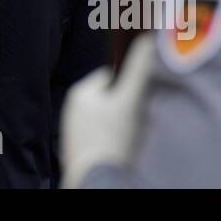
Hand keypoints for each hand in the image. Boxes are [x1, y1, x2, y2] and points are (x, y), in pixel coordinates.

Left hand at [60, 32, 155, 187]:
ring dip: (122, 124)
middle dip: (127, 106)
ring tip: (132, 135)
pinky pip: (103, 137)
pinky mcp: (80, 150)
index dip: (131, 85)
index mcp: (81, 92)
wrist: (96, 180)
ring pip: (108, 119)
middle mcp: (73, 110)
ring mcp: (75, 131)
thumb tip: (148, 40)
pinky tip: (122, 148)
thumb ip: (139, 71)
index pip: (112, 77)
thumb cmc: (111, 139)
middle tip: (140, 117)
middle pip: (111, 99)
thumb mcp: (129, 102)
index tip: (142, 96)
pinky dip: (114, 141)